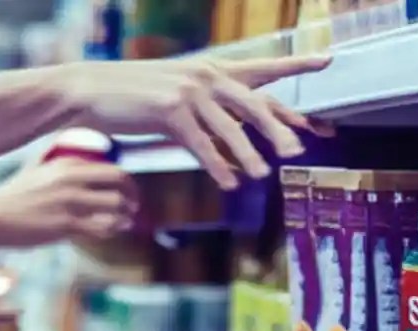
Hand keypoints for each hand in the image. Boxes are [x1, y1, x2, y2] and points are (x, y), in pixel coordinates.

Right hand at [0, 158, 138, 245]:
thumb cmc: (14, 195)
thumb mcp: (35, 168)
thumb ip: (52, 156)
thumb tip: (62, 145)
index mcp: (67, 164)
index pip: (111, 168)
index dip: (127, 182)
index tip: (128, 191)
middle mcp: (72, 180)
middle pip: (119, 182)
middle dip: (133, 196)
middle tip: (134, 207)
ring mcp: (71, 203)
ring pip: (115, 206)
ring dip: (125, 216)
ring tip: (126, 222)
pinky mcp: (66, 225)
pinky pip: (101, 228)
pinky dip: (111, 230)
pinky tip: (111, 232)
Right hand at [59, 56, 334, 188]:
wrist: (90, 89)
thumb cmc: (133, 96)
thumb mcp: (176, 97)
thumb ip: (207, 111)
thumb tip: (233, 136)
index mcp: (212, 70)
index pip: (262, 68)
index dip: (296, 65)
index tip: (327, 61)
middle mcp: (206, 76)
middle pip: (254, 104)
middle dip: (280, 127)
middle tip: (300, 149)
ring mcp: (188, 92)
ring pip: (229, 128)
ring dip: (248, 154)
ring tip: (264, 175)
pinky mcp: (169, 111)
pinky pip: (201, 144)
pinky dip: (217, 165)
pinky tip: (230, 182)